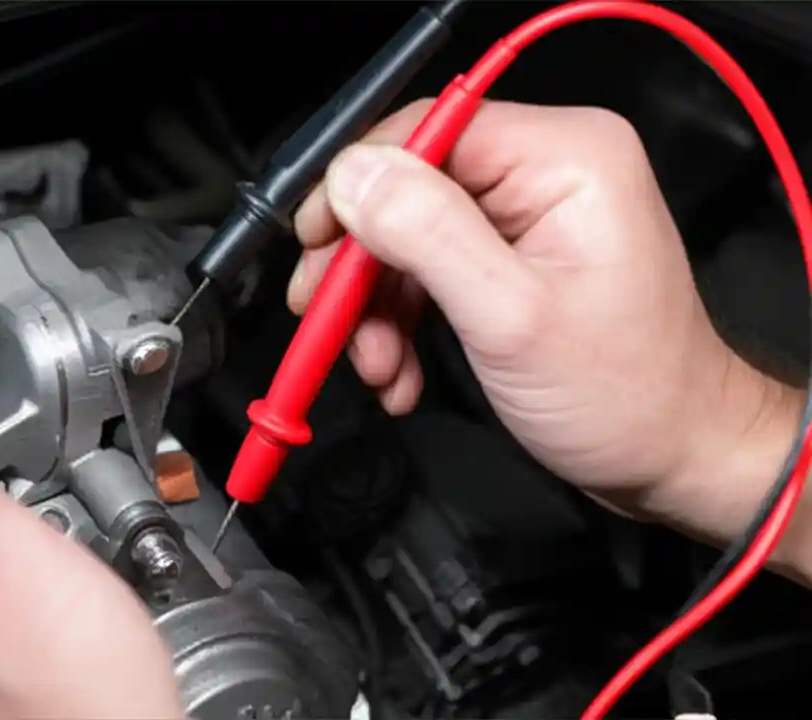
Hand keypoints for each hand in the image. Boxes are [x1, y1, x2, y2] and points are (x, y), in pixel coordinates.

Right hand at [289, 100, 808, 576]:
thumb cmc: (627, 395)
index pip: (426, 131)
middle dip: (360, 265)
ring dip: (374, 307)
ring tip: (377, 366)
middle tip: (327, 314)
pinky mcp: (506, 258)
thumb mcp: (511, 317)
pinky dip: (398, 323)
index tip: (317, 244)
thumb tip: (354, 177)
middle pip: (405, 188)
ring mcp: (523, 217)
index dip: (357, 186)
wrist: (670, 457)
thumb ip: (427, 237)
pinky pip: (422, 270)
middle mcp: (545, 172)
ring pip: (402, 236)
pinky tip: (397, 369)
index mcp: (564, 157)